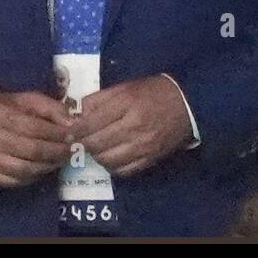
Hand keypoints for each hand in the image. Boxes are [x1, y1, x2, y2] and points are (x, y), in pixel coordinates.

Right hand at [0, 92, 72, 187]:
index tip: (74, 136)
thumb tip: (71, 123)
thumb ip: (50, 108)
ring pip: (24, 170)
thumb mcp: (27, 100)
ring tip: (61, 160)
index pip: (35, 129)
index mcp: (0, 116)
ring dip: (48, 167)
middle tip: (73, 151)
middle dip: (57, 152)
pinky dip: (32, 177)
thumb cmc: (5, 109)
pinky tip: (43, 169)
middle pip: (31, 151)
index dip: (57, 134)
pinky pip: (13, 181)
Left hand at [68, 76, 191, 176]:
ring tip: (97, 148)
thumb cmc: (155, 92)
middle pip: (95, 144)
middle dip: (83, 144)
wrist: (189, 104)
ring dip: (96, 156)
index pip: (91, 123)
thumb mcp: (127, 86)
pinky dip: (112, 166)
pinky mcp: (150, 159)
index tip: (68, 134)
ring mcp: (143, 145)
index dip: (75, 131)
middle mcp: (134, 126)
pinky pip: (122, 171)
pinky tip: (112, 157)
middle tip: (79, 142)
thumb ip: (102, 98)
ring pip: (106, 160)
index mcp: (127, 104)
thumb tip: (79, 113)